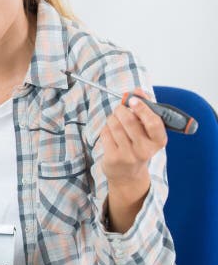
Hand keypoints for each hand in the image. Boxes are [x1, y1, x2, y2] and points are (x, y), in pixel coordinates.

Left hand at [99, 88, 167, 231]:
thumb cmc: (138, 145)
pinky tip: (110, 135)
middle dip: (121, 110)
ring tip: (115, 123)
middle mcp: (146, 149)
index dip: (142, 108)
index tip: (132, 100)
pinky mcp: (114, 158)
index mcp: (158, 140)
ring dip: (112, 119)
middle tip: (120, 109)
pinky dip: (106, 129)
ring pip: (114, 124)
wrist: (128, 174)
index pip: (154, 122)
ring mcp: (129, 155)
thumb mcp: (147, 131)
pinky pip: (105, 133)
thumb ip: (145, 108)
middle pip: (129, 120)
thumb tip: (137, 90)